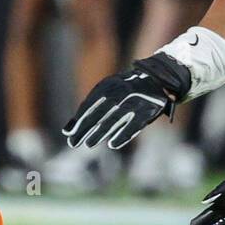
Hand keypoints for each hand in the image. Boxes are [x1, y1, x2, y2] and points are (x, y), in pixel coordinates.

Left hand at [62, 52, 190, 149]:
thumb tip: (67, 131)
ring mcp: (135, 101)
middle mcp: (120, 91)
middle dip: (85, 129)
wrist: (157, 79)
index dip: (79, 120)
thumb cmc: (124, 91)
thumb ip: (87, 110)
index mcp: (108, 86)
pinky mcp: (147, 111)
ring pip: (115, 120)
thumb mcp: (105, 95)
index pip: (90, 104)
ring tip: (88, 144)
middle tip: (74, 143)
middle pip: (100, 113)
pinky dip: (123, 135)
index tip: (69, 134)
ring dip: (100, 133)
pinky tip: (112, 144)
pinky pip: (134, 125)